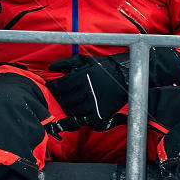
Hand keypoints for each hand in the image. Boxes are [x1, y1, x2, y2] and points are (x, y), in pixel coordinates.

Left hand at [48, 48, 179, 129]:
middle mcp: (88, 89)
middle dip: (59, 99)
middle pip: (65, 99)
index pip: (62, 86)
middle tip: (57, 98)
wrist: (128, 76)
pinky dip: (77, 117)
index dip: (54, 88)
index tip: (51, 88)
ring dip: (66, 108)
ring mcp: (95, 103)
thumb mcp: (87, 60)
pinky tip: (76, 113)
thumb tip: (51, 67)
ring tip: (66, 105)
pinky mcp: (101, 113)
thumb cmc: (105, 67)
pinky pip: (84, 119)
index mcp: (84, 76)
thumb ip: (68, 62)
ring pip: (73, 110)